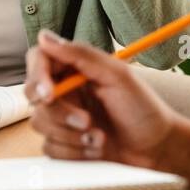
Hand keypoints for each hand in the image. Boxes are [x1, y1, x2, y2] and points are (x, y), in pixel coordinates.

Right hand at [24, 31, 189, 189]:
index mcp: (75, 68)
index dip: (37, 76)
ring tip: (101, 137)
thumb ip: (81, 55)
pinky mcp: (64, 142)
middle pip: (33, 95)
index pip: (38, 60)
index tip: (50, 94)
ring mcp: (62, 117)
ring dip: (72, 136)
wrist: (156, 148)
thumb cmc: (143, 109)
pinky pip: (50, 147)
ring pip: (40, 124)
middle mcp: (65, 90)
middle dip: (60, 114)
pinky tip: (96, 148)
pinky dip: (74, 152)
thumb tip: (45, 37)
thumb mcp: (117, 76)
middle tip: (87, 122)